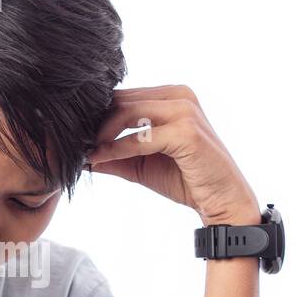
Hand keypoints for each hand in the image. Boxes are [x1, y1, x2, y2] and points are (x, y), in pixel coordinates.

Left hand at [88, 85, 259, 224]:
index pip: (123, 96)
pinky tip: (100, 158)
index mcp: (171, 95)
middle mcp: (179, 95)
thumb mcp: (140, 164)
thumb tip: (79, 153)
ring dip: (102, 134)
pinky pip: (140, 137)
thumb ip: (112, 155)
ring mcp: (185, 110)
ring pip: (127, 112)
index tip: (76, 136)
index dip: (96, 115)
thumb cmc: (186, 180)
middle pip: (121, 99)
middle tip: (75, 143)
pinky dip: (115, 148)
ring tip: (87, 152)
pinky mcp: (186, 132)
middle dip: (95, 122)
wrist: (222, 200)